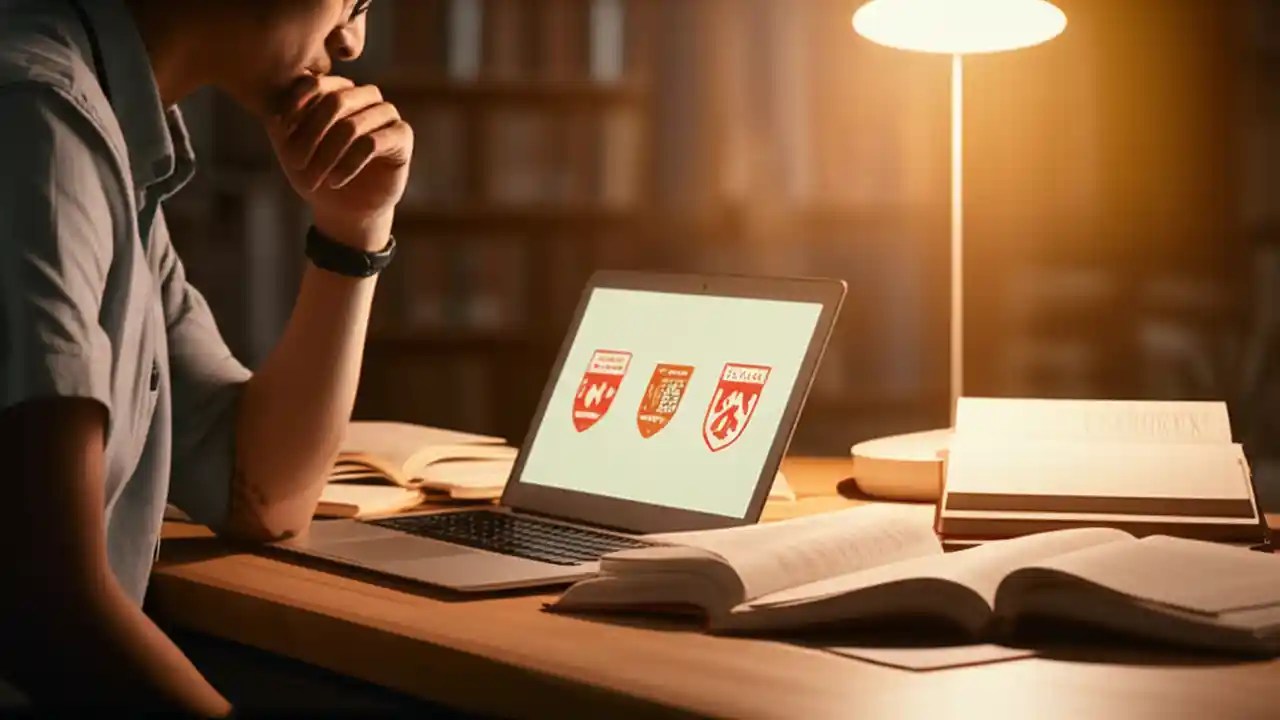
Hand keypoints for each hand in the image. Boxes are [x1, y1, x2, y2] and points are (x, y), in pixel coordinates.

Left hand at [268, 75, 414, 250]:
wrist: (343, 209)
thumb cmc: (315, 172)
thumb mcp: (289, 144)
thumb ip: (280, 119)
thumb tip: (274, 102)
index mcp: (338, 89)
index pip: (317, 82)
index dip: (297, 103)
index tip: (282, 129)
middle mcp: (365, 96)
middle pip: (337, 100)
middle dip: (312, 134)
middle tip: (295, 162)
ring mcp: (386, 113)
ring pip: (353, 124)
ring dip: (328, 154)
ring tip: (314, 177)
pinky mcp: (402, 135)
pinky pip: (372, 143)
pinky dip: (348, 164)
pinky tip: (335, 181)